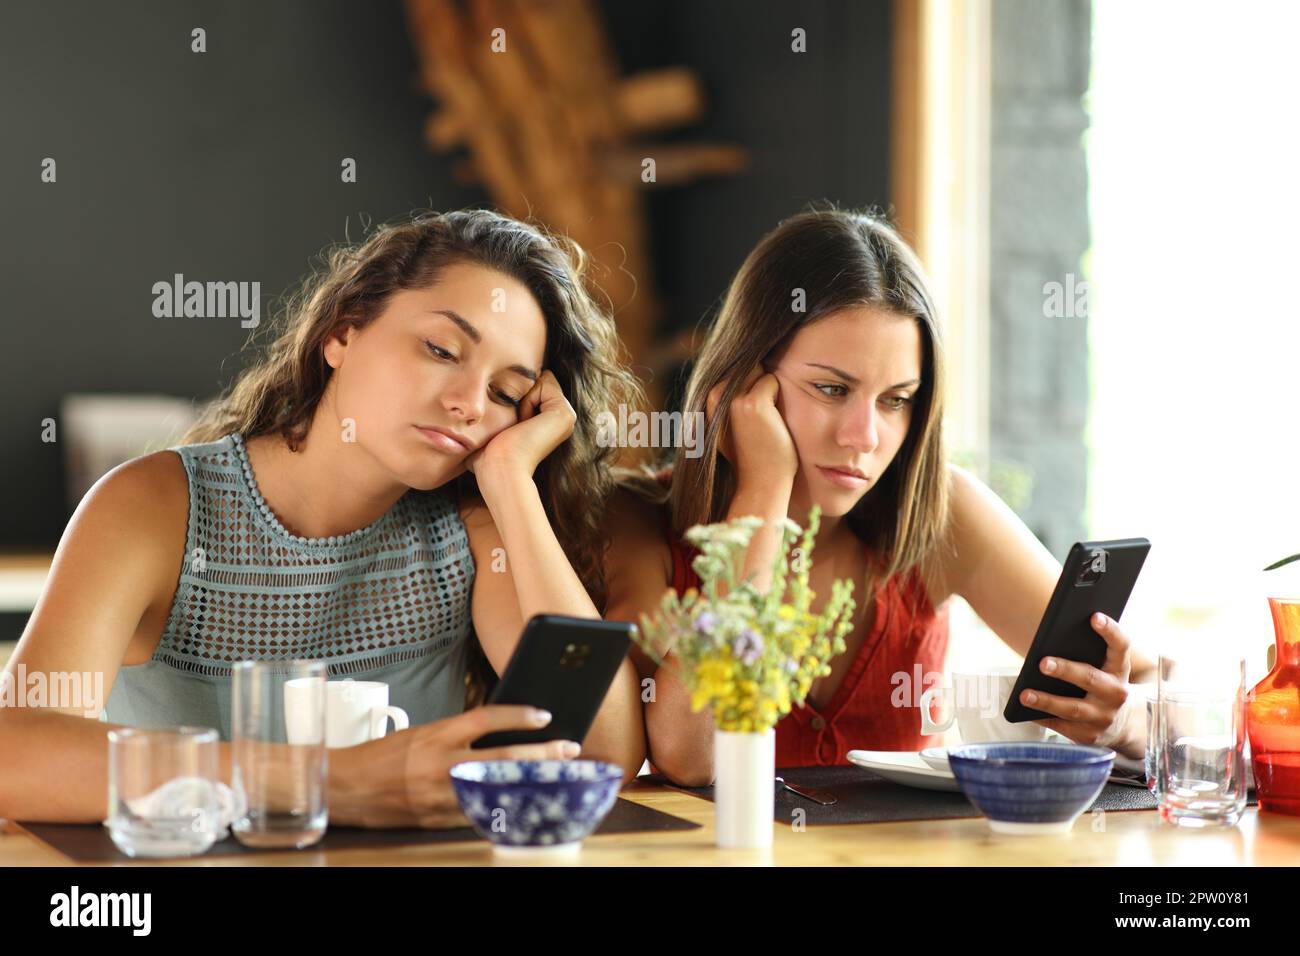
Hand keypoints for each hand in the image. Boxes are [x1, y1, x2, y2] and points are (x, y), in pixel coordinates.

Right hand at [332, 705, 580, 827]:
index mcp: (436, 735)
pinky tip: (524, 806)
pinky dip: (502, 808)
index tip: (544, 714)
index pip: (486, 718)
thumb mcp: (422, 733)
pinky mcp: (437, 818)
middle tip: (568, 748)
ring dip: (531, 784)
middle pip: (503, 757)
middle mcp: (441, 763)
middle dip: (542, 753)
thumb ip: (457, 735)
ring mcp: (440, 794)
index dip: (519, 715)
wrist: (346, 786)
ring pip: (497, 788)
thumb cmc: (383, 756)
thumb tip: (499, 734)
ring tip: (557, 779)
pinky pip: (477, 814)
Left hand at [467, 370, 574, 484]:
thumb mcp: (493, 428)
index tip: (509, 426)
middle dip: (519, 395)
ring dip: (522, 398)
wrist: (500, 469)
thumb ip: (498, 409)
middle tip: (514, 426)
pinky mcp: (564, 413)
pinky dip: (527, 399)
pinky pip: (544, 383)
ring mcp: (567, 416)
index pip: (531, 386)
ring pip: (540, 380)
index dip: (514, 396)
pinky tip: (523, 423)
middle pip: (536, 381)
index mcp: (549, 422)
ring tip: (518, 426)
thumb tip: (468, 398)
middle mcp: (561, 419)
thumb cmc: (489, 456)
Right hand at [706, 367, 797, 491]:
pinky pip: (772, 381)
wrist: (760, 482)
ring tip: (764, 420)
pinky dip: (778, 397)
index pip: (734, 370)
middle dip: (757, 384)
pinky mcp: (753, 402)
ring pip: (758, 370)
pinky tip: (770, 422)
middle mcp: (714, 395)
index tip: (749, 415)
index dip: (748, 386)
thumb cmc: (751, 453)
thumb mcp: (727, 425)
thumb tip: (736, 366)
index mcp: (706, 398)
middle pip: (747, 367)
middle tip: (759, 418)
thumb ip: (726, 399)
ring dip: (767, 390)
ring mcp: (732, 398)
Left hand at [1019, 612, 1142, 756]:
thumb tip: (1051, 635)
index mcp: (1119, 669)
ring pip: (1073, 708)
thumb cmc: (1103, 684)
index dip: (1110, 631)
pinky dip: (1042, 717)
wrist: (1123, 724)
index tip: (1094, 616)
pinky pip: (1061, 726)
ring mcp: (1103, 716)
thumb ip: (1087, 652)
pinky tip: (1025, 710)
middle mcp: (1116, 693)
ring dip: (1047, 701)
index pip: (1121, 646)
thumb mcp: (1104, 668)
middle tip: (1043, 663)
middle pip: (1090, 679)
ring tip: (1024, 694)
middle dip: (1066, 670)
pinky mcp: (1089, 735)